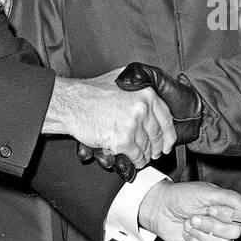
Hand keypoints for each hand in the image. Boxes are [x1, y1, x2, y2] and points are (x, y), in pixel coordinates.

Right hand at [45, 70, 174, 173]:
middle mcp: (142, 108)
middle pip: (157, 135)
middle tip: (155, 153)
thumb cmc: (92, 91)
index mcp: (146, 94)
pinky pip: (136, 155)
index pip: (166, 118)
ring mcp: (133, 125)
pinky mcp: (123, 140)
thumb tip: (152, 97)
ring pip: (147, 147)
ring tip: (142, 157)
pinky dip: (136, 160)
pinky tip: (134, 160)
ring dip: (145, 155)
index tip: (168, 142)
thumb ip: (140, 88)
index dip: (169, 134)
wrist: (72, 103)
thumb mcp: (122, 79)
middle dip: (157, 147)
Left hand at [137, 180, 240, 240]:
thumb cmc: (183, 196)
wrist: (161, 209)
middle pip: (234, 234)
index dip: (229, 216)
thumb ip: (230, 198)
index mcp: (230, 210)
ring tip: (191, 223)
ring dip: (201, 234)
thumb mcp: (207, 192)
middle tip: (197, 215)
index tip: (212, 209)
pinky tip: (189, 234)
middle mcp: (226, 226)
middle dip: (212, 225)